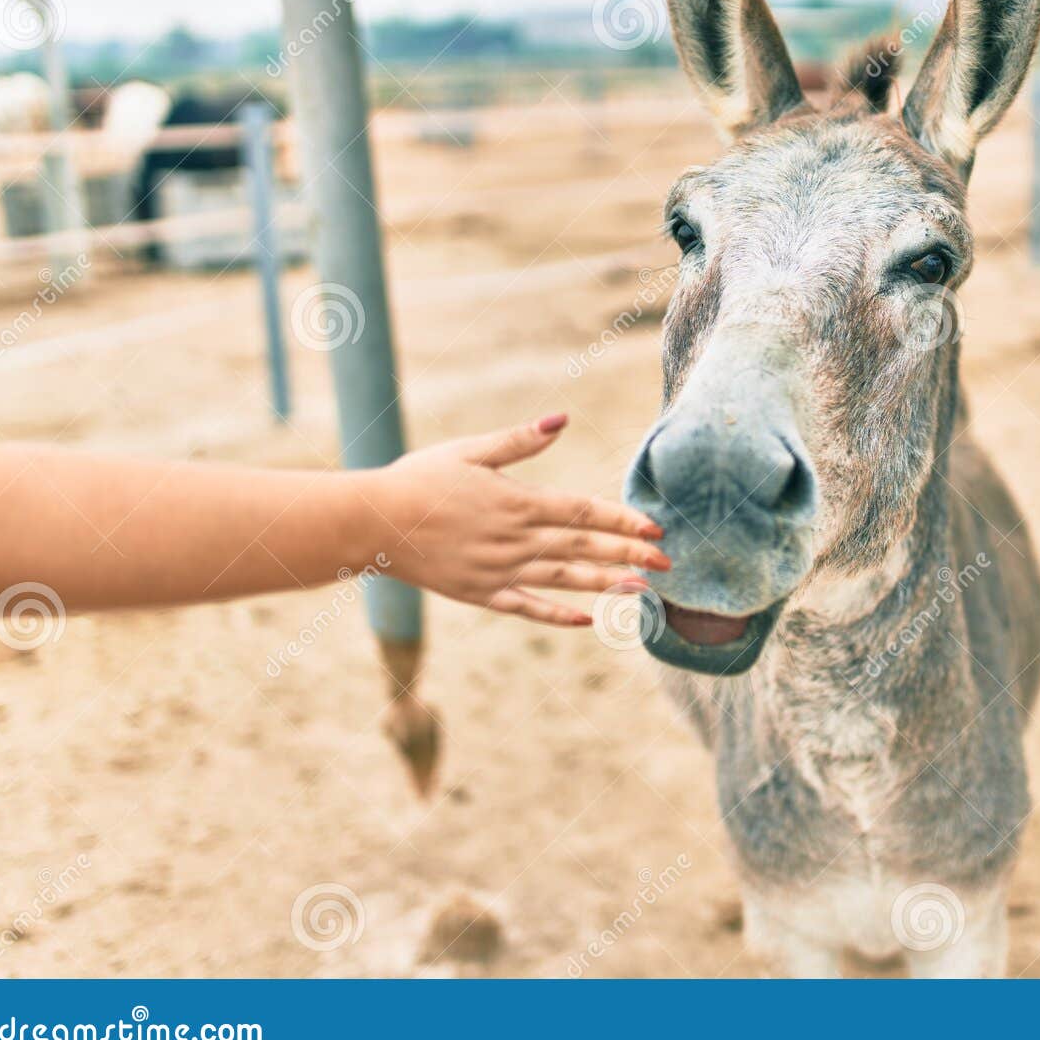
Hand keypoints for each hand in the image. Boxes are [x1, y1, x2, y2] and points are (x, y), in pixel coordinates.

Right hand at [362, 414, 668, 626]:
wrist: (372, 523)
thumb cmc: (419, 479)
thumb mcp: (469, 451)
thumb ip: (519, 441)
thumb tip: (562, 419)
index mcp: (517, 502)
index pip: (583, 511)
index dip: (622, 520)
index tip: (655, 527)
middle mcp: (514, 540)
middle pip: (584, 546)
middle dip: (629, 553)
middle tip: (668, 562)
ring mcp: (499, 571)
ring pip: (564, 579)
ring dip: (606, 584)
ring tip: (642, 590)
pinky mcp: (481, 594)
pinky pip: (527, 607)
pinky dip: (558, 615)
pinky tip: (586, 620)